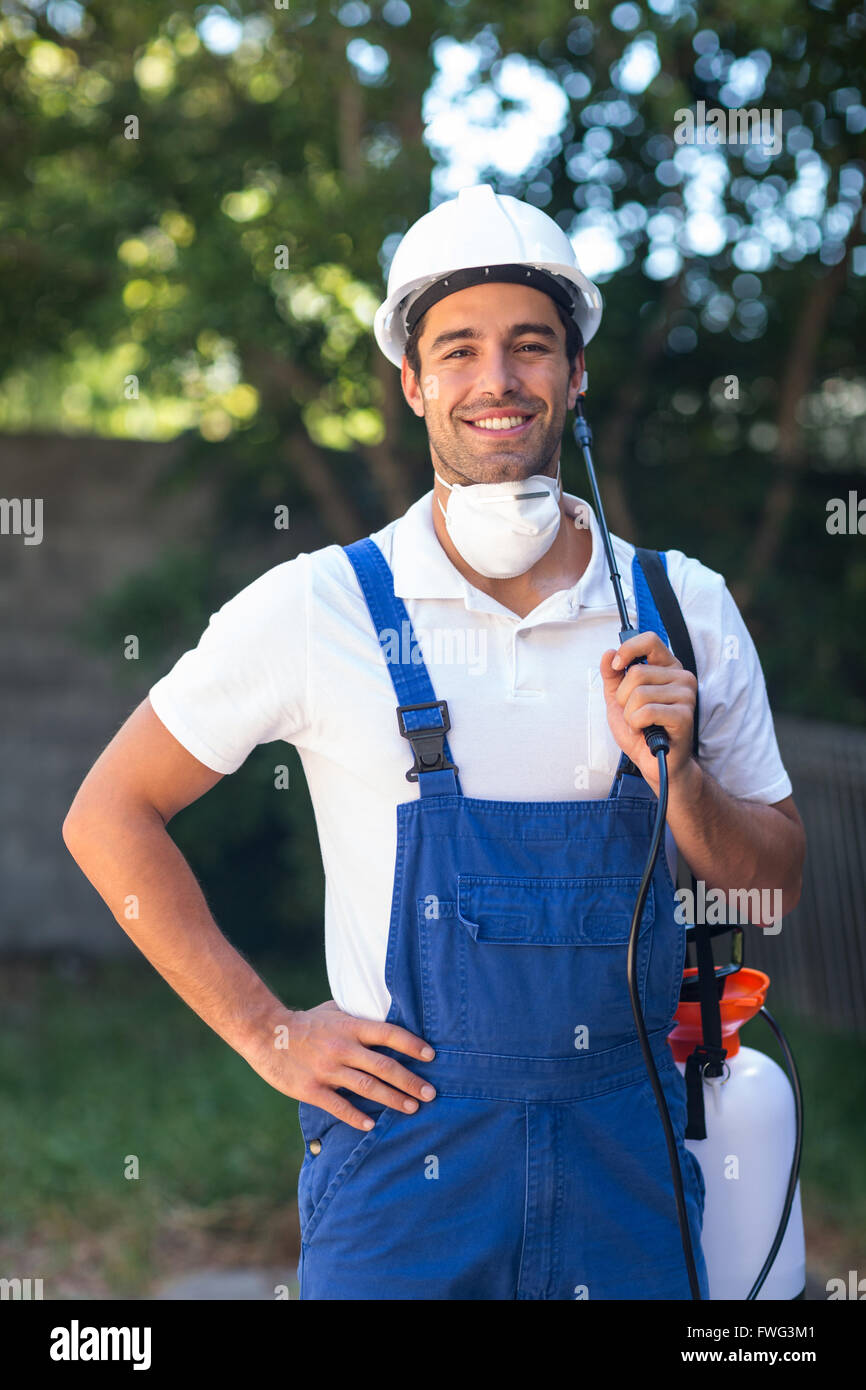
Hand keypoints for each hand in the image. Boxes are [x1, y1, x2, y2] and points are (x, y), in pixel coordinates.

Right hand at [244, 999, 436, 1131]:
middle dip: (410, 1081)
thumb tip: (386, 1013)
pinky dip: (356, 1117)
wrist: (265, 1033)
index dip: (412, 1045)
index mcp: (350, 1027)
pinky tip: (371, 1125)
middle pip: (384, 1066)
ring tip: (412, 1108)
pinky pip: (339, 1106)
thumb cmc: (305, 1021)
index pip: (389, 1034)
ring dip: (393, 1099)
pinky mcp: (311, 1089)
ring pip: (367, 1087)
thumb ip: (358, 1015)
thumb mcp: (334, 1010)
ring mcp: (327, 1069)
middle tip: (431, 1093)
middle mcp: (342, 1048)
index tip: (431, 1056)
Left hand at [600, 631, 696, 791]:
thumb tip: (608, 653)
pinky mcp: (684, 716)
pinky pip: (646, 712)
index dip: (628, 650)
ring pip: (639, 694)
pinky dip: (636, 724)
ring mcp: (686, 696)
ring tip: (639, 724)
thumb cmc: (641, 729)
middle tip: (632, 713)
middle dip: (623, 697)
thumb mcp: (618, 699)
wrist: (653, 761)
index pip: (650, 641)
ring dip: (630, 715)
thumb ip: (612, 676)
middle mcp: (681, 677)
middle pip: (637, 673)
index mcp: (667, 668)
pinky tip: (644, 731)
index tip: (617, 666)